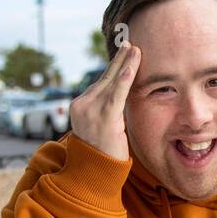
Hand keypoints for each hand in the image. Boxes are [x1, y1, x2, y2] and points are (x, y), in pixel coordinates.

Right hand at [69, 43, 138, 160]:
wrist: (94, 174)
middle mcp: (82, 105)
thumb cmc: (103, 152)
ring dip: (126, 64)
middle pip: (105, 78)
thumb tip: (121, 94)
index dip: (114, 68)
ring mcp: (90, 111)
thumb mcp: (102, 126)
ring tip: (136, 49)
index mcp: (80, 105)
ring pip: (111, 82)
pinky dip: (125, 79)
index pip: (101, 83)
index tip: (124, 53)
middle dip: (119, 60)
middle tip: (130, 43)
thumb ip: (108, 109)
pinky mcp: (103, 118)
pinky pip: (116, 94)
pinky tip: (132, 66)